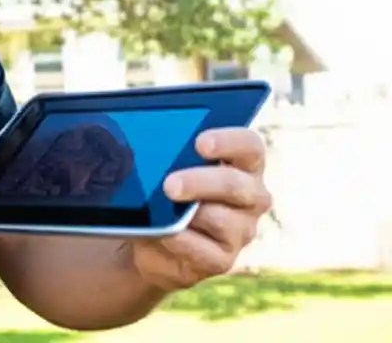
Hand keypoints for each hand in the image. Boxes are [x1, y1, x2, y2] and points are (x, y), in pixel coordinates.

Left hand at [130, 127, 272, 291]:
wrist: (156, 244)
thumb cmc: (167, 195)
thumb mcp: (168, 172)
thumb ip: (170, 157)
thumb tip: (151, 144)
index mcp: (242, 166)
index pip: (250, 146)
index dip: (229, 142)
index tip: (200, 143)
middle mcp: (251, 198)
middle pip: (235, 184)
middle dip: (200, 182)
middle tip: (170, 185)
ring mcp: (241, 231)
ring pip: (221, 219)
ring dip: (188, 214)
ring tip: (162, 210)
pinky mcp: (224, 260)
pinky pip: (203, 250)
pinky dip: (179, 241)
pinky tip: (163, 234)